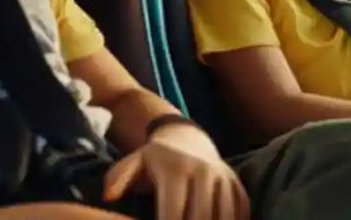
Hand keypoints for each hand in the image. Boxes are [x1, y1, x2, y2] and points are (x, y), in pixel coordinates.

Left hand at [103, 123, 248, 219]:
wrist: (187, 139)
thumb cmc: (155, 160)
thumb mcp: (133, 163)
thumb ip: (118, 179)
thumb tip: (109, 197)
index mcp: (176, 170)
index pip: (174, 215)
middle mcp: (204, 172)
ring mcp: (224, 178)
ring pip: (223, 219)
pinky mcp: (237, 186)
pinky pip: (241, 214)